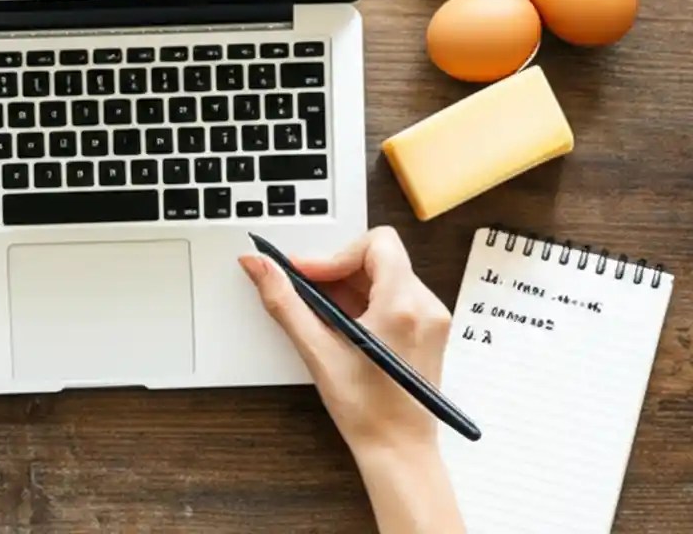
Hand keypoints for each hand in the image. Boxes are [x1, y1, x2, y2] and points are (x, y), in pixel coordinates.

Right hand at [240, 227, 463, 533]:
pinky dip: (366, 300)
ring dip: (350, 286)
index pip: (375, 243)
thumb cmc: (366, 410)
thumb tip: (259, 266)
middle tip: (308, 294)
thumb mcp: (317, 351)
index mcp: (403, 306)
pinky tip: (346, 327)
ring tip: (325, 317)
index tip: (304, 274)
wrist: (398, 448)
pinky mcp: (430, 327)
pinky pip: (396, 294)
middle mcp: (426, 305)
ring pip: (386, 275)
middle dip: (338, 271)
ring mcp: (432, 317)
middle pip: (379, 257)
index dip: (334, 254)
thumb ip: (284, 301)